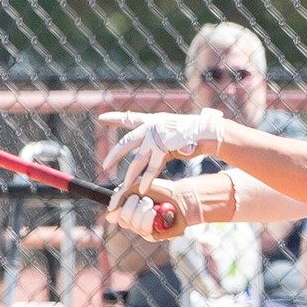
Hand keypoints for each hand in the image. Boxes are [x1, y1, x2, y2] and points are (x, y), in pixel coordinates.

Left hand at [98, 108, 224, 194]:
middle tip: (105, 166)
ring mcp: (156, 138)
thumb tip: (150, 147)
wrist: (205, 131)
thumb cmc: (191, 133)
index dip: (115, 118)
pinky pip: (152, 167)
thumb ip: (158, 138)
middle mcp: (150, 127)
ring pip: (138, 159)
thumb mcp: (170, 131)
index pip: (129, 119)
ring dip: (130, 175)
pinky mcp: (163, 148)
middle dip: (114, 155)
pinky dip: (148, 178)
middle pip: (126, 142)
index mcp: (151, 121)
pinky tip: (142, 188)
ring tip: (123, 186)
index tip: (101, 119)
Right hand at [104, 178, 204, 241]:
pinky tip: (157, 213)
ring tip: (154, 205)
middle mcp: (133, 222)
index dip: (120, 205)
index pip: (113, 215)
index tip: (132, 196)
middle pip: (122, 219)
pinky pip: (144, 229)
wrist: (180, 197)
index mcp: (127, 210)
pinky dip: (150, 217)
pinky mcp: (153, 236)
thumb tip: (110, 211)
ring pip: (133, 224)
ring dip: (144, 210)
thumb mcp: (137, 186)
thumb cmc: (160, 190)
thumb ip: (120, 195)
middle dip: (134, 205)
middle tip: (146, 199)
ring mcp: (142, 231)